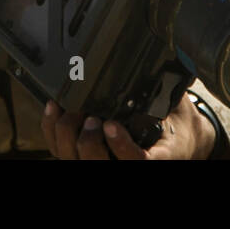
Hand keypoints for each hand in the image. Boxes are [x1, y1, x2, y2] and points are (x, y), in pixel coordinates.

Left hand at [40, 94, 215, 158]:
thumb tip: (157, 63)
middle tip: (93, 118)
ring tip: (72, 111)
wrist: (174, 140)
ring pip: (74, 160)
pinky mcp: (83, 155)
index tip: (110, 124)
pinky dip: (52, 128)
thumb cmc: (175, 124)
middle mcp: (124, 163)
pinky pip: (60, 148)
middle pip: (96, 164)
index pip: (136, 161)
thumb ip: (165, 92)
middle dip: (89, 142)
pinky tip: (55, 107)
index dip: (120, 146)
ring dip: (68, 135)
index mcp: (155, 159)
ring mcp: (102, 160)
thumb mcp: (177, 109)